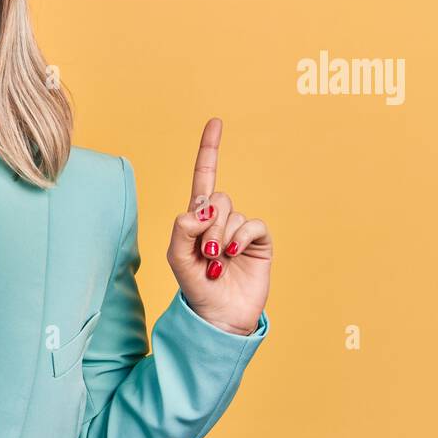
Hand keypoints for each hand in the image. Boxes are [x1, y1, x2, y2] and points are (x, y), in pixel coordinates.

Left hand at [166, 118, 272, 334]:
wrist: (219, 316)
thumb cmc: (195, 287)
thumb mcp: (177, 258)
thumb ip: (182, 229)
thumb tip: (202, 207)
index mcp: (198, 218)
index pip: (204, 177)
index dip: (209, 150)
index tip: (216, 122)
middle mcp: (221, 219)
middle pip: (217, 197)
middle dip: (208, 224)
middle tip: (205, 252)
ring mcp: (241, 229)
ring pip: (232, 211)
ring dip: (220, 236)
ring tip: (217, 261)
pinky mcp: (260, 241)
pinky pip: (253, 224)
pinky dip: (241, 238)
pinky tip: (233, 255)